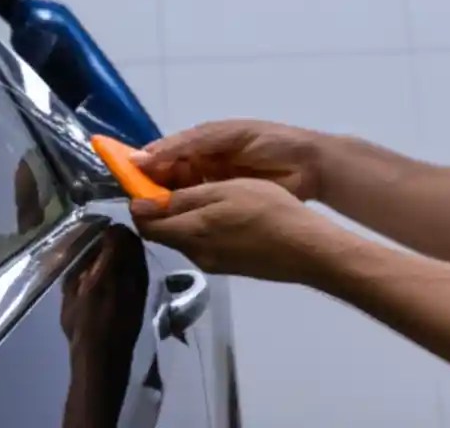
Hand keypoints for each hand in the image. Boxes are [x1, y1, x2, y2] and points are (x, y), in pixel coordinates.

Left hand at [130, 178, 340, 282]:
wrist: (310, 250)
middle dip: (161, 211)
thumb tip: (139, 207)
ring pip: (183, 239)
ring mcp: (213, 264)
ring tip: (202, 195)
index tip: (148, 183)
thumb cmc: (267, 211)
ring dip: (183, 219)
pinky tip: (221, 214)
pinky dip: (201, 228)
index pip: (145, 225)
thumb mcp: (222, 193)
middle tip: (176, 185)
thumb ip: (180, 200)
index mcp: (189, 234)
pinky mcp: (230, 267)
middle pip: (163, 233)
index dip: (141, 204)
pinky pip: (203, 246)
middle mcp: (195, 254)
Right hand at [133, 119, 327, 201]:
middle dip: (149, 191)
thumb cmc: (268, 141)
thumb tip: (139, 158)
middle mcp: (200, 166)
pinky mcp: (226, 207)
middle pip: (165, 180)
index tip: (122, 181)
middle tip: (134, 207)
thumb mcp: (223, 136)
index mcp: (198, 144)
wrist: (311, 165)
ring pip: (179, 198)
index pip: (160, 156)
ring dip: (165, 207)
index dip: (141, 168)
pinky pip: (199, 212)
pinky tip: (173, 229)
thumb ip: (183, 145)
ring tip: (148, 220)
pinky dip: (186, 219)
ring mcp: (212, 188)